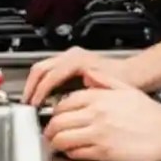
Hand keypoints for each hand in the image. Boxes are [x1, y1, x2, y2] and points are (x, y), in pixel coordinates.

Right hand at [23, 46, 137, 105]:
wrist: (133, 72)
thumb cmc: (123, 80)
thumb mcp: (105, 89)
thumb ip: (85, 93)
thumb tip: (65, 103)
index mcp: (78, 60)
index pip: (50, 75)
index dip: (40, 92)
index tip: (35, 105)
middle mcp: (71, 55)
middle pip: (40, 67)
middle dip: (31, 86)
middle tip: (27, 103)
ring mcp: (69, 56)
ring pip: (42, 67)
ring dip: (34, 83)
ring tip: (32, 101)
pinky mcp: (69, 61)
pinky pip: (48, 69)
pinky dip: (42, 81)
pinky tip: (42, 95)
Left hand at [45, 69, 160, 160]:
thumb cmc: (150, 113)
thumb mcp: (126, 88)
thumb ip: (103, 80)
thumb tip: (87, 76)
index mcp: (99, 97)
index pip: (64, 102)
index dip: (55, 110)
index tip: (55, 114)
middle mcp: (96, 114)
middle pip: (58, 121)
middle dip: (49, 128)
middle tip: (49, 131)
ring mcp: (98, 134)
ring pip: (62, 138)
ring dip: (55, 141)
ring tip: (56, 142)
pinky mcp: (103, 152)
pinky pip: (76, 152)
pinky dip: (69, 152)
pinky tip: (72, 150)